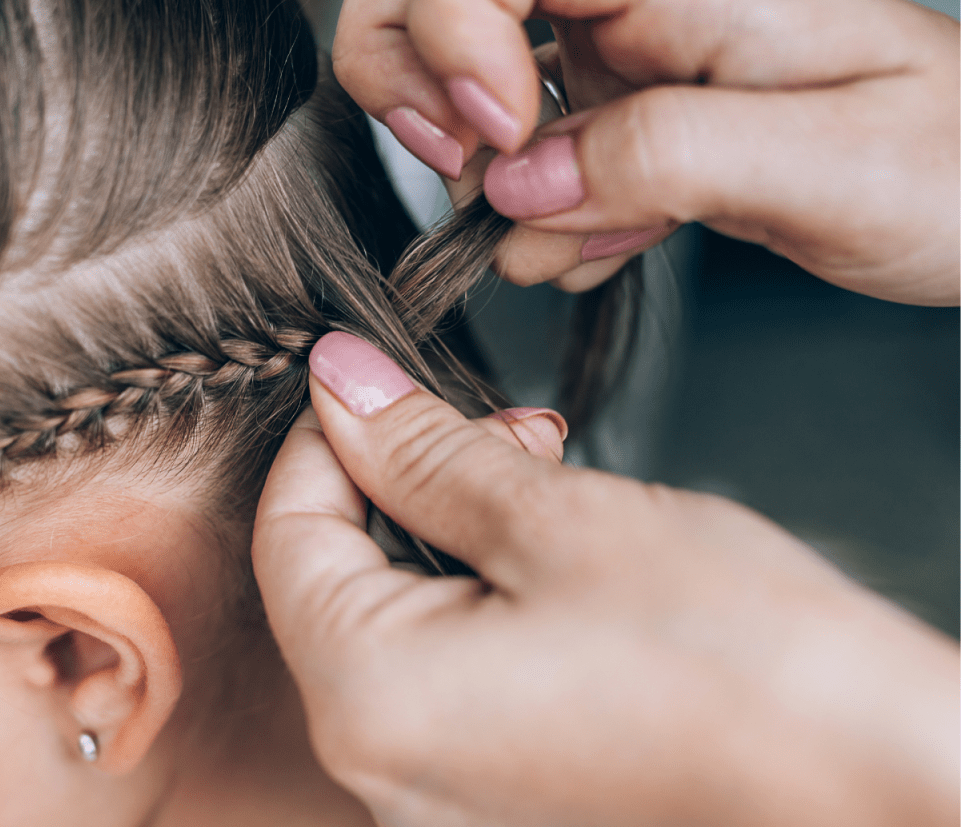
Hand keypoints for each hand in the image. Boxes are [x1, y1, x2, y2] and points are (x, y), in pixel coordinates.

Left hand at [252, 332, 958, 826]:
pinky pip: (441, 683)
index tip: (375, 377)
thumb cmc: (743, 666)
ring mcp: (438, 796)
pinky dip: (478, 610)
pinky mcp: (495, 799)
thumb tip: (343, 384)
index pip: (285, 533)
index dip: (327, 435)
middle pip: (334, 581)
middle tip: (505, 430)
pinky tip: (555, 572)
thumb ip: (426, 451)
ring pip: (391, 625)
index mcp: (370, 699)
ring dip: (450, 539)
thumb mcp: (560, 518)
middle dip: (404, 484)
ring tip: (551, 492)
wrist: (875, 783)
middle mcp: (383, 770)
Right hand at [335, 0, 959, 304]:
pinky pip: (513, 162)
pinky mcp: (609, 123)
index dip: (454, 33)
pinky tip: (606, 244)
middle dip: (412, 78)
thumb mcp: (826, 164)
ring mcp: (610, 60)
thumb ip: (661, 158)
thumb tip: (516, 181)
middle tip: (470, 168)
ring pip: (453, 77)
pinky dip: (528, 220)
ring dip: (477, 175)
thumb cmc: (954, 165)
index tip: (498, 139)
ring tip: (573, 232)